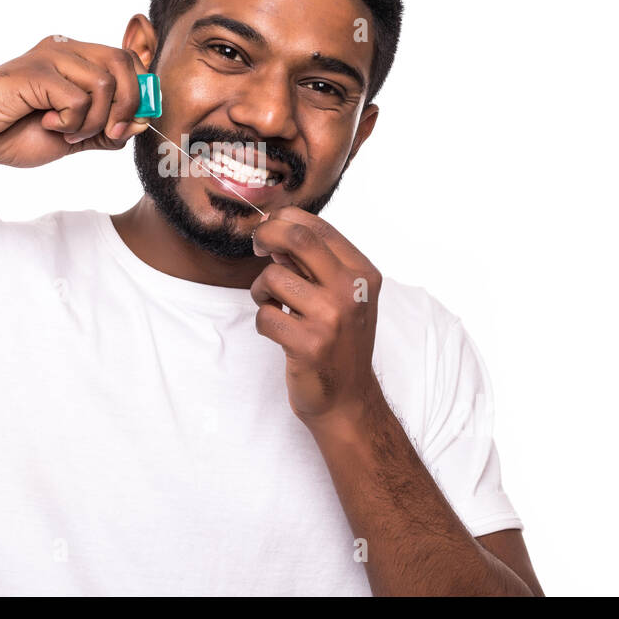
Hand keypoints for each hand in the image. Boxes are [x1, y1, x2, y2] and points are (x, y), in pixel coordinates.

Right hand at [0, 36, 152, 167]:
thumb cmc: (13, 132)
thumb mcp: (74, 137)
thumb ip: (107, 130)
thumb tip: (143, 124)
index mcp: (78, 59)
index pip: (129, 61)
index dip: (141, 93)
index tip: (127, 127)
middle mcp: (68, 49)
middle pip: (125, 64)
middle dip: (126, 107)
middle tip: (105, 134)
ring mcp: (51, 56)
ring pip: (105, 84)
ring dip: (92, 122)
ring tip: (66, 132)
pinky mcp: (37, 70)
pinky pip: (78, 99)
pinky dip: (70, 123)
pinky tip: (47, 124)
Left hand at [248, 205, 383, 425]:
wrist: (348, 398)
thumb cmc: (339, 341)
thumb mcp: (340, 296)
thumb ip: (314, 265)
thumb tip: (275, 231)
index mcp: (362, 273)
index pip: (318, 227)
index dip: (284, 220)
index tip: (269, 231)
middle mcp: (351, 291)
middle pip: (298, 238)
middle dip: (267, 234)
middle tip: (256, 245)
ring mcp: (332, 318)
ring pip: (272, 278)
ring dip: (261, 290)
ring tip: (273, 305)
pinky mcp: (309, 345)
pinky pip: (264, 316)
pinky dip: (263, 322)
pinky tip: (280, 332)